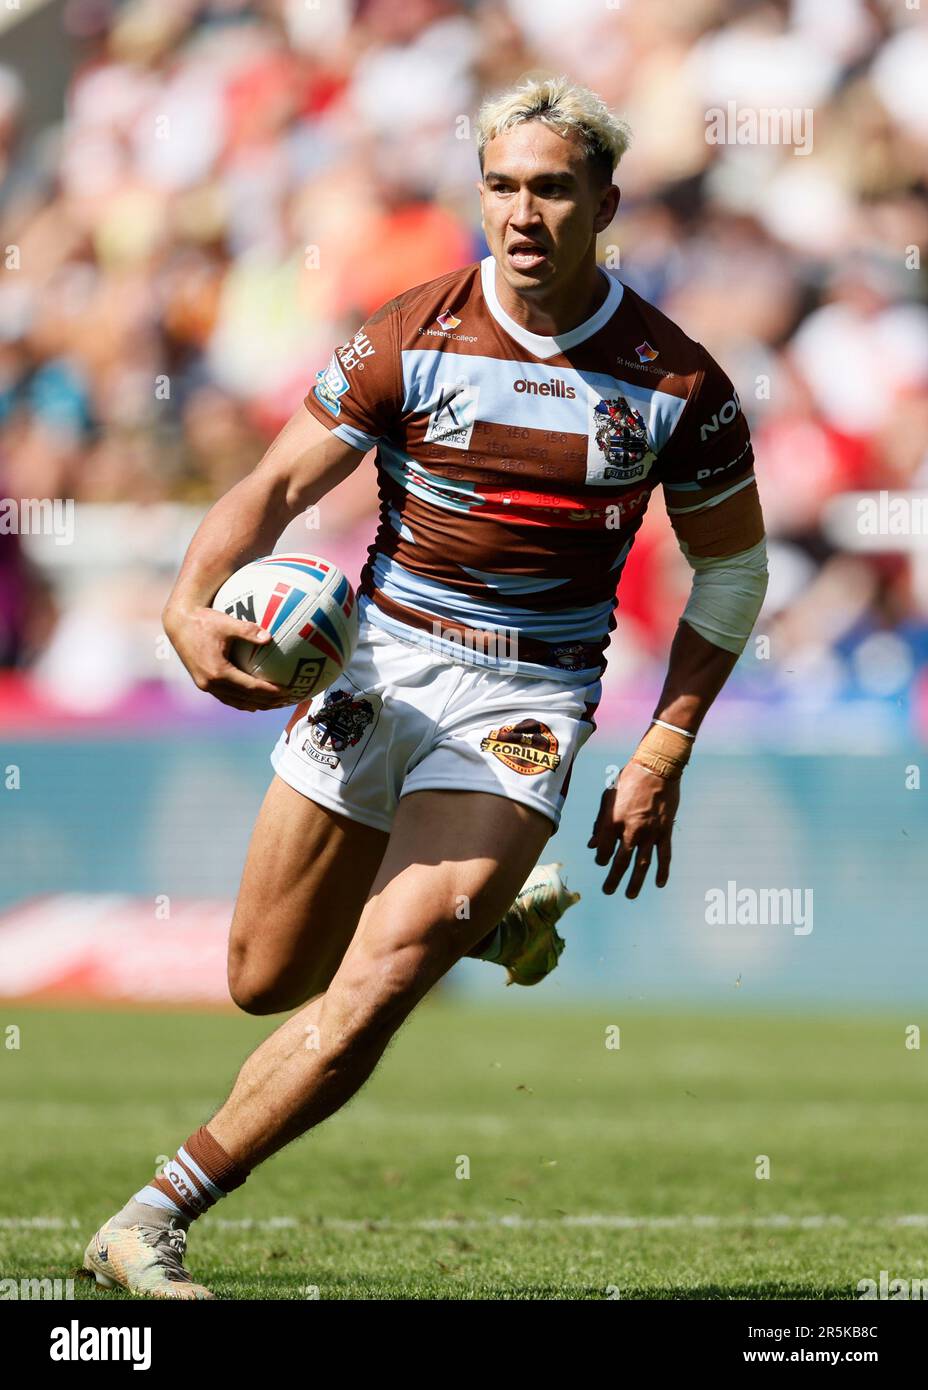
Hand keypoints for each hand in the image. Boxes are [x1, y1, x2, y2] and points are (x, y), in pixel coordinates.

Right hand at [163, 606, 290, 711]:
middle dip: (267, 702)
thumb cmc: (203, 620)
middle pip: (245, 700)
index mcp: (218, 672)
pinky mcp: (203, 683)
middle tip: (287, 700)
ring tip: (275, 704)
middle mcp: (210, 683)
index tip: (287, 691)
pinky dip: (242, 701)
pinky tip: (254, 701)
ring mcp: (205, 685)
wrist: (178, 624)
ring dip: (256, 704)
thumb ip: (248, 630)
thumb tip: (270, 637)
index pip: (250, 687)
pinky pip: (226, 697)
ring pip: (235, 702)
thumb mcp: (226, 623)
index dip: (270, 691)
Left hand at [587, 760, 679, 896]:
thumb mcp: (607, 797)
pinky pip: (664, 855)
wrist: (656, 768)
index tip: (601, 861)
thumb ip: (600, 823)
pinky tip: (659, 884)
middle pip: (620, 862)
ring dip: (635, 882)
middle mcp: (630, 830)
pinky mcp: (664, 831)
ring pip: (641, 864)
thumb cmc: (628, 780)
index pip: (603, 850)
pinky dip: (662, 871)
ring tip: (629, 895)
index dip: (601, 858)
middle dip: (613, 879)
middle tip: (607, 891)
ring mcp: (649, 832)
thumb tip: (592, 844)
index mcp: (613, 821)